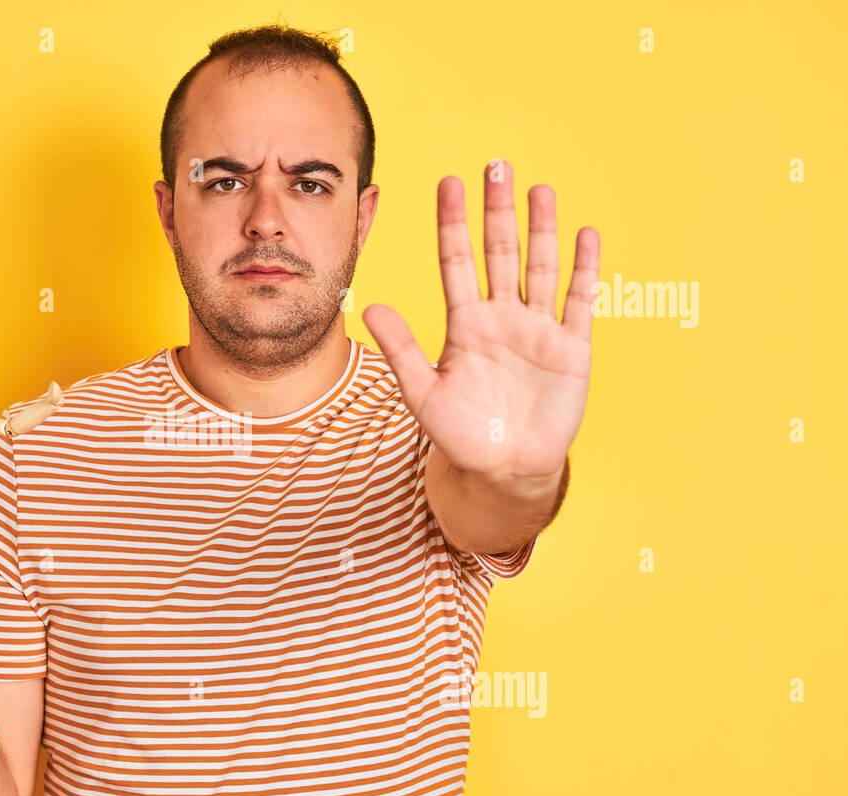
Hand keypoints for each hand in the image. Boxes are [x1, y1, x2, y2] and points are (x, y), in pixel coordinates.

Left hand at [362, 160, 598, 480]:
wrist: (504, 470)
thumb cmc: (461, 434)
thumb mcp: (423, 393)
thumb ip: (401, 350)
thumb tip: (369, 306)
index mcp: (465, 324)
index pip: (457, 262)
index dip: (454, 223)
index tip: (448, 183)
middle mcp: (502, 318)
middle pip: (499, 253)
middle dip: (497, 211)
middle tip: (496, 165)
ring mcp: (538, 330)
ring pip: (540, 268)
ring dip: (541, 229)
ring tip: (538, 189)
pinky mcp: (571, 349)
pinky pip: (579, 302)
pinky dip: (584, 269)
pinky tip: (585, 234)